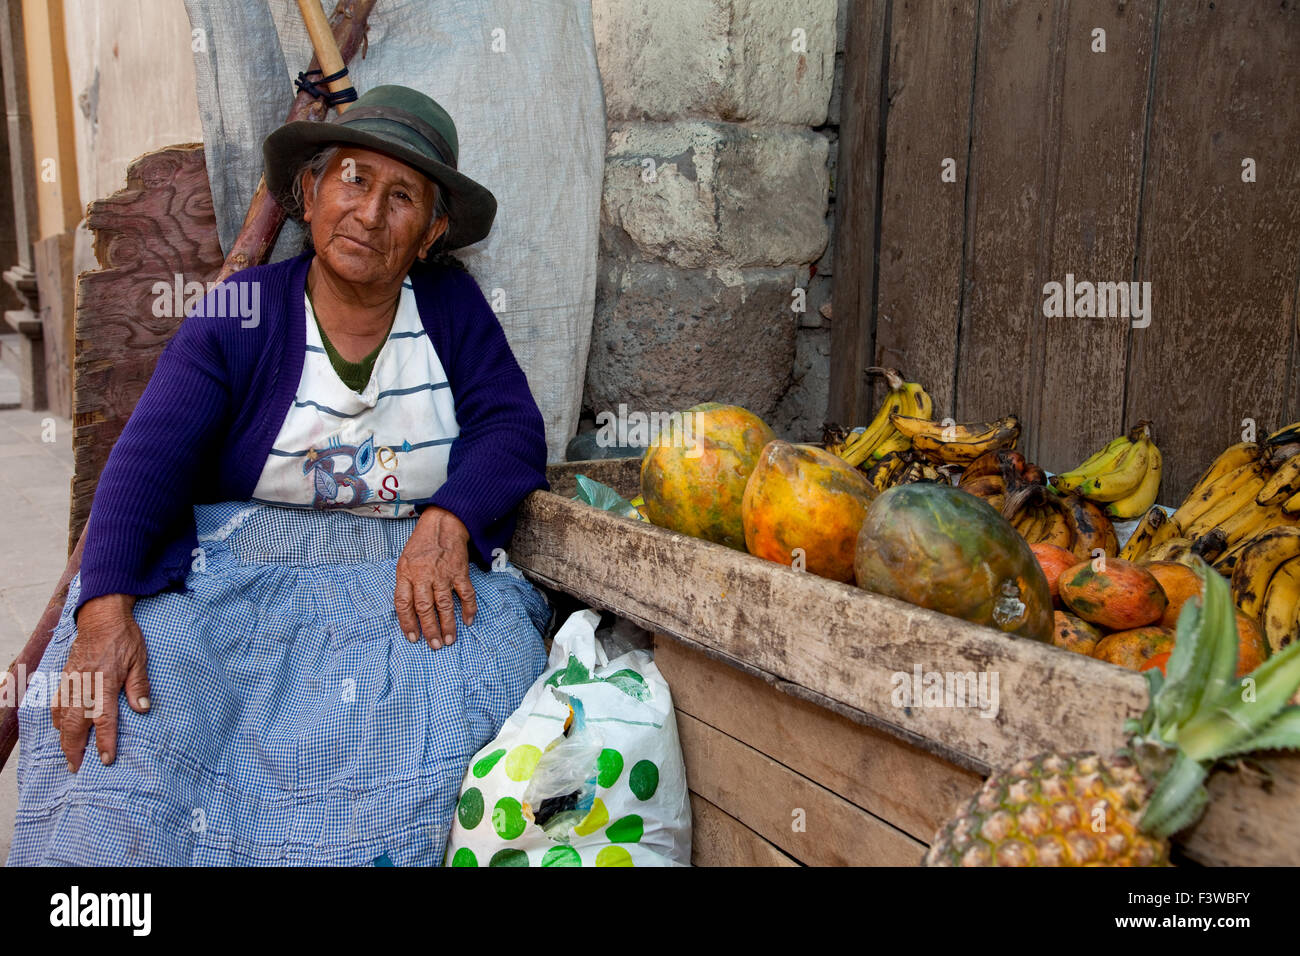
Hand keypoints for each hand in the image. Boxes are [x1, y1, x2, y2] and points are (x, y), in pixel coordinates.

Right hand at [55, 593, 151, 770]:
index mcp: (105, 683)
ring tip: (69, 754)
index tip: (106, 760)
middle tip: (76, 767)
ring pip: (61, 717)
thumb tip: (143, 708)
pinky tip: (60, 728)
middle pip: (74, 725)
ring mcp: (71, 682)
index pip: (104, 720)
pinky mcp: (65, 677)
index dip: (105, 742)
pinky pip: (56, 703)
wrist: (100, 617)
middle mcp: (84, 686)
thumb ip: (139, 684)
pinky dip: (56, 719)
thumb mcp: (139, 659)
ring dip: (64, 738)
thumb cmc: (124, 638)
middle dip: (74, 749)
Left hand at [395, 506, 476, 648]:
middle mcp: (424, 575)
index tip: (413, 638)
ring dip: (448, 624)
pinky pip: (465, 594)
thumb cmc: (421, 546)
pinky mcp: (460, 572)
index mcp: (407, 574)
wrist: (442, 525)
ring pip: (444, 605)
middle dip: (429, 630)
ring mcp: (443, 574)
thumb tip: (408, 612)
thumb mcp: (404, 562)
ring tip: (449, 640)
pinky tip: (468, 621)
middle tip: (435, 645)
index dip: (407, 623)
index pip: (403, 604)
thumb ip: (405, 585)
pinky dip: (468, 609)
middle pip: (424, 608)